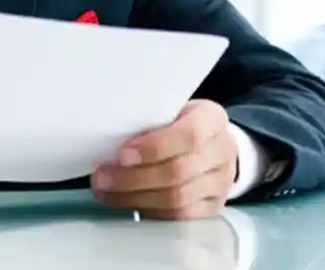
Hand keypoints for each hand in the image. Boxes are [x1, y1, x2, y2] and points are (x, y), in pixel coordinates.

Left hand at [91, 100, 236, 219]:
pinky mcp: (213, 206)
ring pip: (176, 198)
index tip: (123, 154)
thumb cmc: (182, 122)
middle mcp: (222, 150)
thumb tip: (108, 137)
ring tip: (106, 191)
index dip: (154, 147)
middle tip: (102, 177)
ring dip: (134, 197)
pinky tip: (127, 202)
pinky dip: (148, 210)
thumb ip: (150, 119)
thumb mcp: (172, 109)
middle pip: (178, 171)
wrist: (212, 144)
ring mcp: (220, 182)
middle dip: (133, 178)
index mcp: (212, 119)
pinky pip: (178, 216)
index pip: (189, 134)